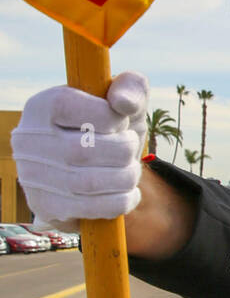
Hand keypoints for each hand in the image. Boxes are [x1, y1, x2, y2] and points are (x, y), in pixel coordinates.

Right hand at [11, 72, 148, 230]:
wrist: (92, 174)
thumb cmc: (108, 131)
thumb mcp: (122, 104)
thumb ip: (131, 88)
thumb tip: (121, 102)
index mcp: (42, 106)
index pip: (69, 106)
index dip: (108, 117)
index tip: (120, 122)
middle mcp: (28, 141)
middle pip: (83, 149)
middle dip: (123, 150)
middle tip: (130, 148)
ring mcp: (33, 176)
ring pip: (89, 183)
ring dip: (126, 177)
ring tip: (132, 170)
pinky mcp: (46, 206)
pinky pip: (93, 208)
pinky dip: (122, 201)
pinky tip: (128, 192)